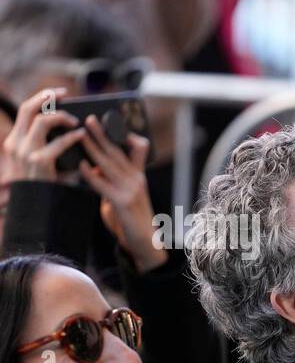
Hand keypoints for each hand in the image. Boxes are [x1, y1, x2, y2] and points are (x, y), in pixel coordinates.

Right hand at [2, 88, 83, 184]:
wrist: (32, 207)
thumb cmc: (38, 186)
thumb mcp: (34, 163)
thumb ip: (44, 147)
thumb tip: (67, 132)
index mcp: (14, 141)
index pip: (24, 111)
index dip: (39, 99)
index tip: (55, 94)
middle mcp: (16, 143)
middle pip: (27, 108)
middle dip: (46, 97)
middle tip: (65, 94)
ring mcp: (26, 151)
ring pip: (42, 121)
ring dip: (62, 116)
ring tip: (76, 121)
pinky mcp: (39, 161)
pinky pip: (58, 142)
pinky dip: (72, 137)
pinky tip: (81, 135)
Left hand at [78, 117, 164, 271]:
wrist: (144, 242)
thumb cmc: (130, 219)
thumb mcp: (122, 195)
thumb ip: (109, 180)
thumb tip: (93, 169)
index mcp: (139, 176)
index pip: (138, 148)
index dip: (126, 134)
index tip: (110, 123)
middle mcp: (137, 179)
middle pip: (119, 151)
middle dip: (103, 134)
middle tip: (90, 119)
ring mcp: (131, 190)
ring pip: (110, 164)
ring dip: (94, 148)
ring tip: (82, 135)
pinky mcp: (122, 202)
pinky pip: (103, 184)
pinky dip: (91, 174)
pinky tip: (81, 166)